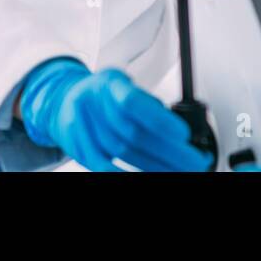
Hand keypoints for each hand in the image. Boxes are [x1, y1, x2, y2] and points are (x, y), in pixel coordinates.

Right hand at [19, 59, 211, 171]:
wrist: (64, 101)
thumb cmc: (103, 95)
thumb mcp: (125, 86)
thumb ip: (147, 105)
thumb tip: (179, 134)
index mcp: (110, 83)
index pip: (133, 100)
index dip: (159, 119)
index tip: (184, 134)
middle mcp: (93, 102)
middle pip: (133, 133)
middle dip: (170, 151)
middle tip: (195, 162)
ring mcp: (82, 125)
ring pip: (123, 151)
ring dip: (156, 166)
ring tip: (181, 171)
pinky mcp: (77, 147)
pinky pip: (102, 166)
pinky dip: (126, 174)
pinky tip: (149, 177)